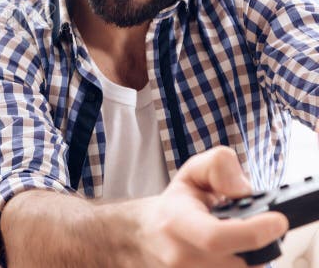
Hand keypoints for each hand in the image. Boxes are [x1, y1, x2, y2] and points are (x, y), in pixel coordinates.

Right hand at [137, 146, 288, 266]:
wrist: (148, 236)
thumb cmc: (176, 205)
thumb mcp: (192, 172)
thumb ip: (219, 167)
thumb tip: (244, 191)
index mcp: (176, 221)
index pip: (215, 237)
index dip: (252, 232)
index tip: (278, 221)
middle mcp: (181, 256)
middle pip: (241, 260)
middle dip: (260, 243)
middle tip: (258, 226)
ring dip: (252, 255)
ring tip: (239, 236)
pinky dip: (243, 261)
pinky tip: (234, 251)